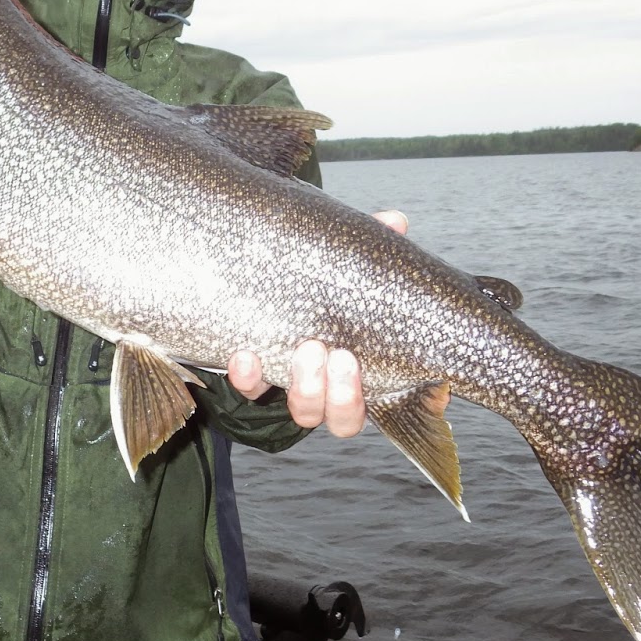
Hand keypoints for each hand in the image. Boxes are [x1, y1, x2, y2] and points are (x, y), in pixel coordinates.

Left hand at [226, 209, 410, 436]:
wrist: (263, 286)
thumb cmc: (321, 287)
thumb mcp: (345, 270)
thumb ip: (368, 251)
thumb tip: (395, 221)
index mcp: (359, 374)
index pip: (372, 404)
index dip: (367, 395)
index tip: (359, 363)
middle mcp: (328, 392)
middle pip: (342, 418)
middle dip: (342, 393)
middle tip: (335, 353)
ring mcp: (291, 388)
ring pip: (305, 412)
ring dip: (307, 386)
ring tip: (306, 349)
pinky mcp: (253, 380)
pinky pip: (251, 390)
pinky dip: (248, 377)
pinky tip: (245, 355)